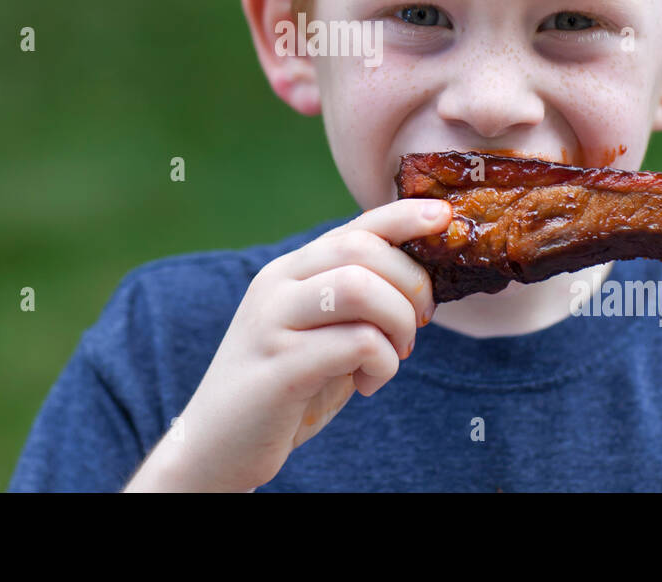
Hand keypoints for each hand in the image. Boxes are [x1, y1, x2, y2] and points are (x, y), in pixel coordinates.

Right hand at [128, 198, 448, 491]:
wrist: (216, 446)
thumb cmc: (283, 390)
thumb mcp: (321, 334)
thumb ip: (356, 304)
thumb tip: (421, 281)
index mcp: (290, 271)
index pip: (354, 227)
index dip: (404, 216)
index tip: (445, 215)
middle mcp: (277, 285)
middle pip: (363, 249)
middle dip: (412, 284)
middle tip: (419, 325)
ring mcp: (273, 322)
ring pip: (362, 287)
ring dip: (399, 322)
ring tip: (393, 354)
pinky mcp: (279, 365)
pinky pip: (357, 342)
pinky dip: (383, 364)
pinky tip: (367, 384)